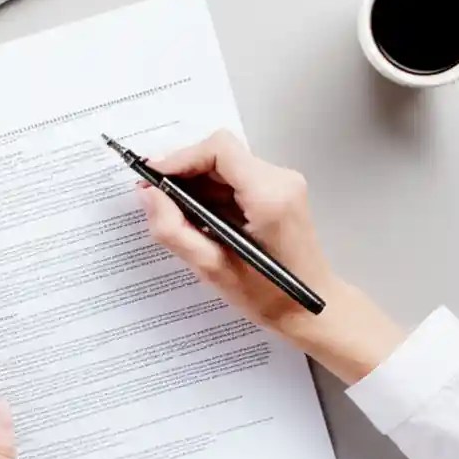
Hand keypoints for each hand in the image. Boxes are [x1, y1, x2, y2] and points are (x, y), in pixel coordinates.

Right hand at [138, 130, 404, 383]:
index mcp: (269, 196)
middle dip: (183, 171)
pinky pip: (234, 178)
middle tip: (156, 198)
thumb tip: (148, 195)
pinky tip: (200, 218)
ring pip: (224, 164)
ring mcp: (282, 184)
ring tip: (177, 214)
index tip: (153, 177)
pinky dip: (210, 191)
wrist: (311, 309)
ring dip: (195, 183)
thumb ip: (173, 229)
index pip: (219, 149)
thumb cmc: (269, 296)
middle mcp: (280, 180)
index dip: (181, 157)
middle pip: (219, 154)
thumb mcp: (211, 268)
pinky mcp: (278, 191)